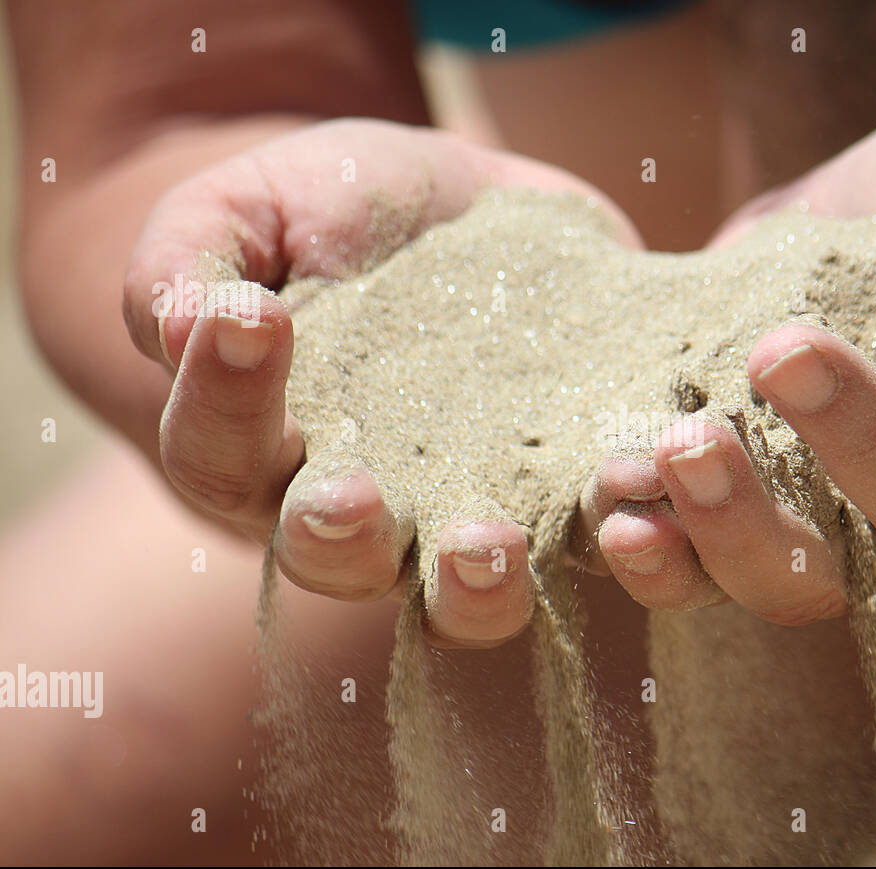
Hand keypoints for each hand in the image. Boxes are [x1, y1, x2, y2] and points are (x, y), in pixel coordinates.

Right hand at [123, 118, 640, 646]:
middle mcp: (365, 513)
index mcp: (259, 451)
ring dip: (479, 584)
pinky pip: (594, 533)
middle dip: (343, 544)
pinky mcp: (569, 487)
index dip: (222, 399)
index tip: (253, 318)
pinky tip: (636, 473)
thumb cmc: (322, 210)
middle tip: (357, 506)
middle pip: (338, 565)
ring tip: (496, 540)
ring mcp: (472, 509)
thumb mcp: (246, 208)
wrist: (450, 208)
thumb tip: (181, 322)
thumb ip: (190, 262)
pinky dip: (617, 521)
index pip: (217, 453)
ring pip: (467, 594)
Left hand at [579, 106, 875, 623]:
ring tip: (682, 445)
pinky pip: (704, 581)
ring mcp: (842, 531)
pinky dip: (660, 560)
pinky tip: (618, 514)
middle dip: (853, 434)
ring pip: (808, 578)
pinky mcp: (744, 529)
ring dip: (739, 524)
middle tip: (782, 352)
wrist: (841, 232)